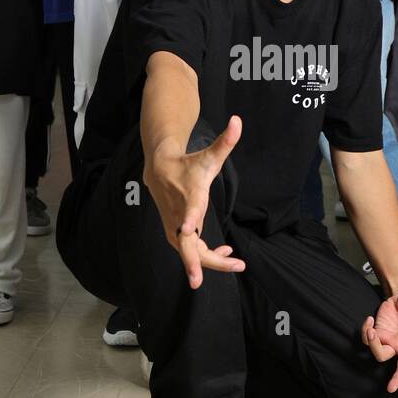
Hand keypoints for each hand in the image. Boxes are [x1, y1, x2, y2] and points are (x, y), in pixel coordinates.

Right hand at [143, 116, 245, 287]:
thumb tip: (239, 120)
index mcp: (189, 198)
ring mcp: (175, 228)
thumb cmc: (187, 164)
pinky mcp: (176, 234)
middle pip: (187, 244)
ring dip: (211, 261)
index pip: (187, 212)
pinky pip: (191, 250)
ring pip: (191, 252)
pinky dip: (208, 255)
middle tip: (208, 276)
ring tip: (236, 262)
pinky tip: (225, 254)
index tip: (188, 230)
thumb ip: (225, 142)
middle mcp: (179, 216)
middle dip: (197, 262)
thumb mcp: (209, 155)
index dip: (188, 221)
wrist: (159, 169)